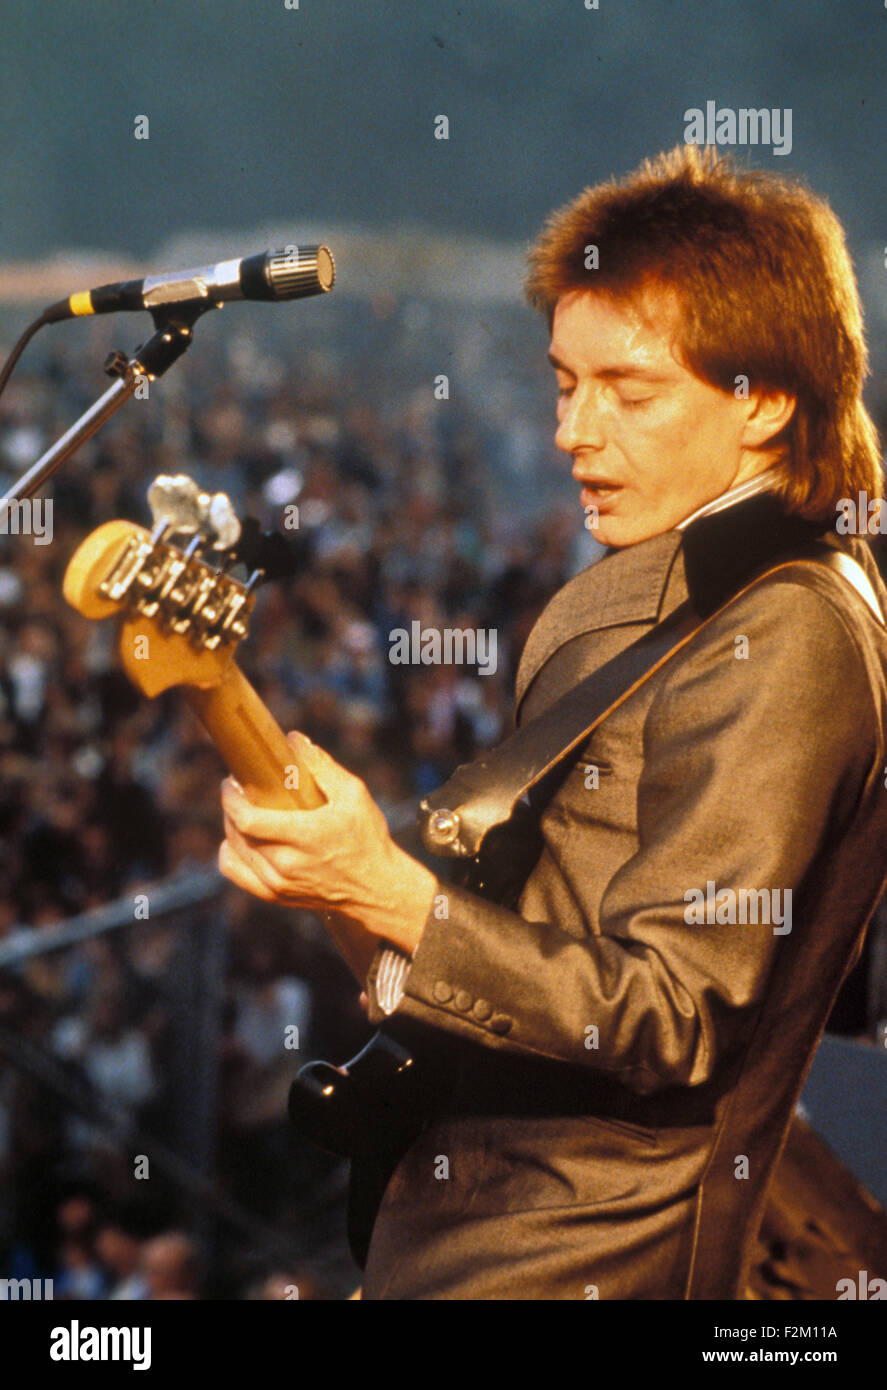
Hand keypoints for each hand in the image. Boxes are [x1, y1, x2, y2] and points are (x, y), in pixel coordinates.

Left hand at [218, 732, 436, 967]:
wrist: (376, 888)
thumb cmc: (367, 838)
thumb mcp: (353, 794)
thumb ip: (321, 765)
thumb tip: (293, 739)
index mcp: (304, 837)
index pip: (247, 820)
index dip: (231, 799)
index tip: (231, 782)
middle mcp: (286, 864)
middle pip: (237, 832)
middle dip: (230, 807)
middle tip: (238, 790)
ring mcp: (279, 884)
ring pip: (233, 852)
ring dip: (230, 827)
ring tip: (242, 811)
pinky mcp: (277, 896)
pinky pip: (237, 873)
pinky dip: (231, 854)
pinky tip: (241, 841)